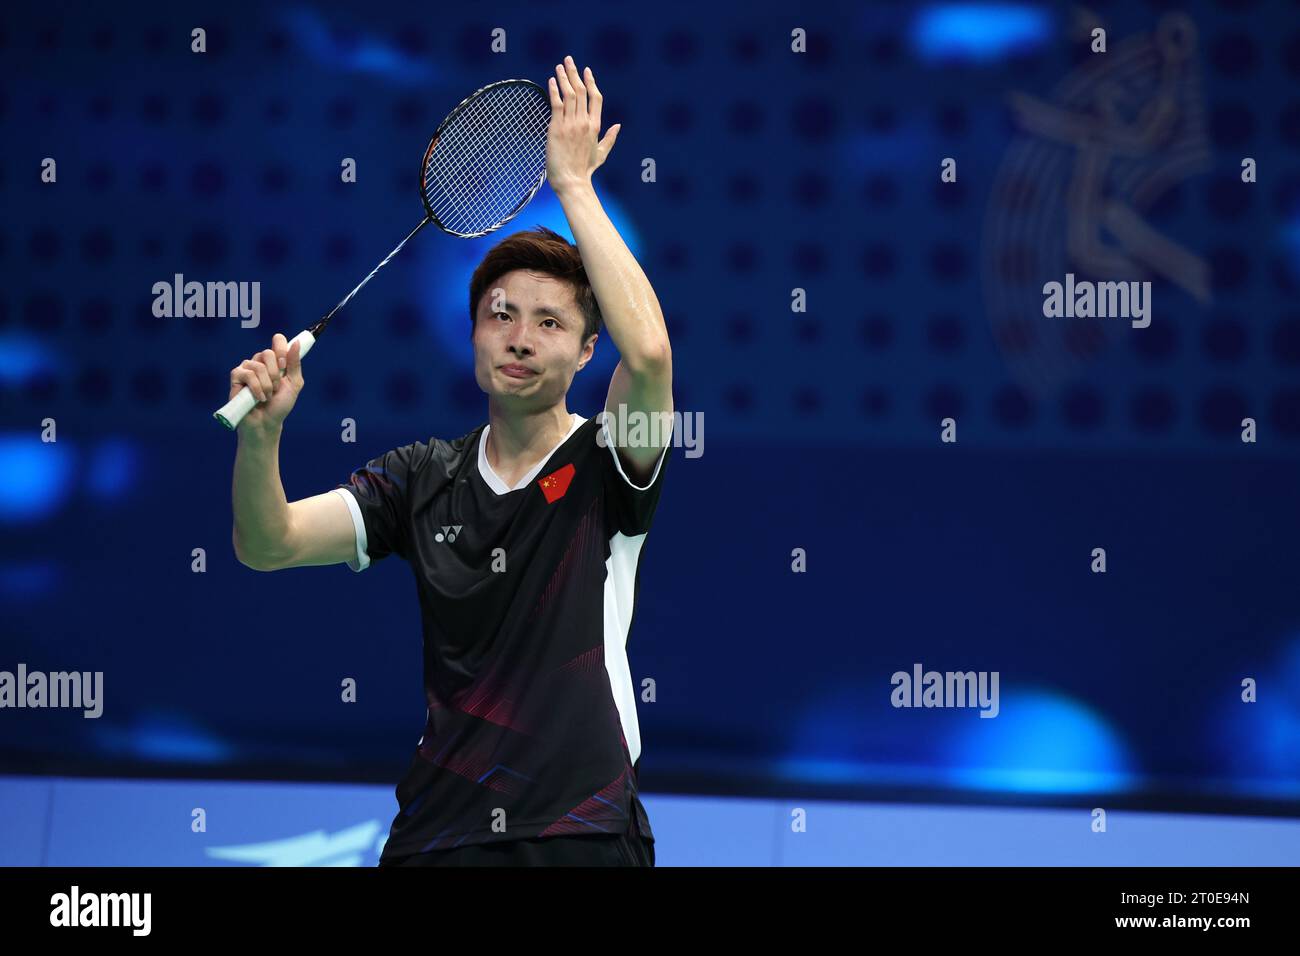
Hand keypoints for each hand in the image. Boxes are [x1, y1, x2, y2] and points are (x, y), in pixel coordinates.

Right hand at [228, 332, 303, 432]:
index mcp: (275, 361)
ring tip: (267, 397)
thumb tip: (295, 343)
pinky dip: (256, 388)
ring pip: (259, 366)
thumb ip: (295, 364)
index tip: (284, 365)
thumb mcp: (293, 384)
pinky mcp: (236, 376)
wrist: (267, 423)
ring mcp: (247, 368)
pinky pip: (248, 374)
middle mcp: (260, 361)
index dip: (282, 349)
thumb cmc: (279, 405)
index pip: (278, 340)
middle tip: (276, 388)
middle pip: (268, 353)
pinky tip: (258, 398)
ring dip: (267, 385)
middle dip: (275, 374)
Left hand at [546, 55, 619, 192]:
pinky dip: (554, 90)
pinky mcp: (557, 128)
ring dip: (563, 77)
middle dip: (575, 73)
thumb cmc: (585, 170)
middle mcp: (584, 122)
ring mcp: (571, 124)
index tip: (586, 71)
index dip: (591, 82)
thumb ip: (610, 138)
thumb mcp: (601, 154)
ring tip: (559, 66)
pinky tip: (551, 81)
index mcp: (596, 126)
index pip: (596, 98)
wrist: (572, 181)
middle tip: (569, 60)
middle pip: (581, 91)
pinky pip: (556, 104)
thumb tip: (618, 126)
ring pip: (569, 94)